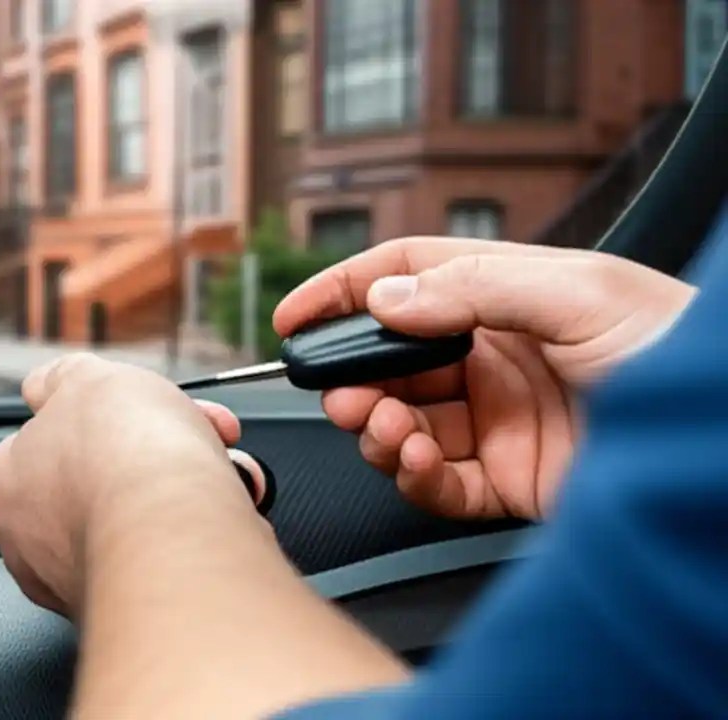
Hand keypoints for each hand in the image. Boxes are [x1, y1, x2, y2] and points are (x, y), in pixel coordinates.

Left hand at [0, 353, 266, 616]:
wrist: (182, 531)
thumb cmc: (125, 459)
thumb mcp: (87, 378)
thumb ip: (62, 378)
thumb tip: (47, 384)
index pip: (30, 449)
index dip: (86, 419)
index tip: (119, 410)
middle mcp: (30, 550)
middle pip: (92, 483)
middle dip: (143, 452)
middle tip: (180, 431)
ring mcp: (81, 585)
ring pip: (136, 520)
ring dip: (180, 485)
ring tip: (214, 462)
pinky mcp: (136, 607)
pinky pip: (170, 556)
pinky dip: (198, 527)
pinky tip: (223, 503)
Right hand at [274, 237, 694, 520]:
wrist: (724, 444)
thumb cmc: (681, 347)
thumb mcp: (578, 292)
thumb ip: (476, 288)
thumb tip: (387, 299)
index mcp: (509, 299)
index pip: (407, 282)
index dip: (345, 293)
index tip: (296, 316)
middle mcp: (495, 360)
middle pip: (391, 363)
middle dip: (353, 376)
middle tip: (339, 390)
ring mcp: (497, 423)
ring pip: (401, 424)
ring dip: (374, 427)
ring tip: (380, 426)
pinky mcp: (506, 483)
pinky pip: (434, 484)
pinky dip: (408, 476)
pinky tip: (411, 460)